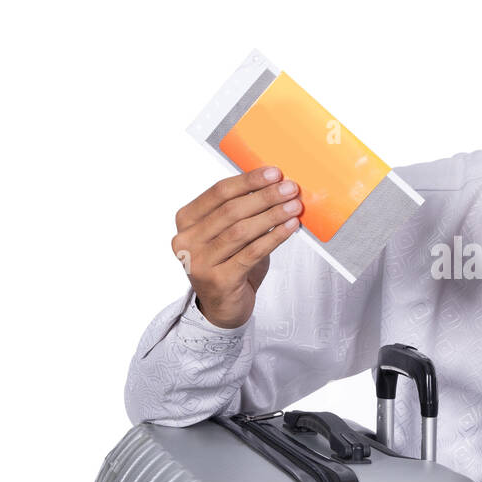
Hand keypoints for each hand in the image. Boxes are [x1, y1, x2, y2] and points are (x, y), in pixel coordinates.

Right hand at [171, 164, 302, 328]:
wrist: (223, 307)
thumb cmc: (229, 263)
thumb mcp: (227, 233)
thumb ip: (240, 210)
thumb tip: (273, 183)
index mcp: (186, 220)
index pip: (219, 192)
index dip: (248, 181)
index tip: (274, 173)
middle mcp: (186, 240)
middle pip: (231, 210)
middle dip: (264, 196)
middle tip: (290, 188)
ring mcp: (199, 262)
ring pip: (241, 231)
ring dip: (272, 215)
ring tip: (295, 206)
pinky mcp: (218, 280)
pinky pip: (252, 253)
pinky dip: (275, 238)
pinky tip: (290, 226)